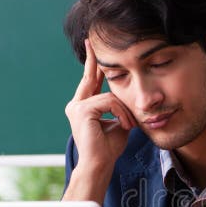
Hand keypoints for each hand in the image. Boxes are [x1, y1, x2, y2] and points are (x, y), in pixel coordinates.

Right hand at [63, 39, 137, 202]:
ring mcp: (77, 107)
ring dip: (124, 110)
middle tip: (92, 41)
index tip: (94, 49)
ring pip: (109, 95)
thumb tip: (127, 98)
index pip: (90, 82)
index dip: (94, 66)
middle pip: (89, 77)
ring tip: (129, 125)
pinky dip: (121, 113)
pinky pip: (109, 102)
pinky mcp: (82, 111)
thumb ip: (119, 109)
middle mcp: (76, 105)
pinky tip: (124, 125)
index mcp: (84, 107)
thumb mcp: (118, 124)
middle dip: (94, 59)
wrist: (100, 165)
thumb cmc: (109, 149)